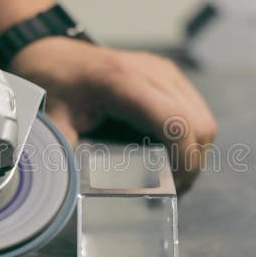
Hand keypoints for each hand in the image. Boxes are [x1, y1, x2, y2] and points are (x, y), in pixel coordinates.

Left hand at [9, 37, 216, 192]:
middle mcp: (151, 71)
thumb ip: (67, 161)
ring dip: (194, 154)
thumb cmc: (51, 90)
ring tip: (171, 178)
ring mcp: (164, 71)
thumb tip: (83, 201)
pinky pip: (196, 111)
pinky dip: (191, 139)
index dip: (182, 162)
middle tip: (170, 191)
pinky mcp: (169, 75)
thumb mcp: (53, 127)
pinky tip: (169, 156)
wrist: (51, 55)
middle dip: (191, 165)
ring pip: (203, 120)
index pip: (176, 124)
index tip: (170, 189)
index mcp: (122, 83)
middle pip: (199, 125)